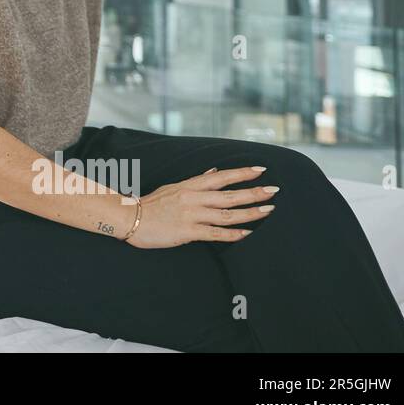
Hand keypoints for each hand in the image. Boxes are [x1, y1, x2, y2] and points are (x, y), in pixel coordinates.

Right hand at [123, 166, 278, 248]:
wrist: (129, 218)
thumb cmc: (151, 204)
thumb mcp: (173, 187)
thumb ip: (196, 181)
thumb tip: (214, 171)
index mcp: (189, 186)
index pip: (221, 176)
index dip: (242, 173)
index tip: (261, 170)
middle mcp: (193, 198)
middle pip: (229, 194)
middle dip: (253, 193)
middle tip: (274, 191)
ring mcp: (191, 215)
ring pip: (227, 214)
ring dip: (250, 212)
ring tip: (268, 210)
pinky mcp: (187, 231)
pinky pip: (215, 233)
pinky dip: (233, 234)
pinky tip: (247, 233)